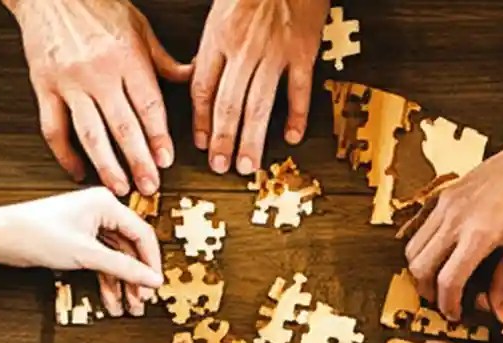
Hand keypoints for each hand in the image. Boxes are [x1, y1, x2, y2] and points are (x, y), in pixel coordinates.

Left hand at [0, 187, 162, 316]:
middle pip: (131, 249)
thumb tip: (152, 279)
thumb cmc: (36, 233)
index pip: (143, 234)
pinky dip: (107, 280)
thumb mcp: (86, 254)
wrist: (1, 237)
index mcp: (107, 203)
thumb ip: (124, 268)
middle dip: (136, 278)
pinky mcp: (79, 240)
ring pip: (117, 259)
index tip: (155, 285)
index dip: (151, 263)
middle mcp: (102, 211)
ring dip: (122, 284)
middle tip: (141, 301)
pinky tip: (111, 300)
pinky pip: (102, 261)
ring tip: (128, 307)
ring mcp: (90, 226)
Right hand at [6, 0, 191, 194]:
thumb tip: (194, 77)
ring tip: (120, 187)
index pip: (148, 105)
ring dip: (107, 165)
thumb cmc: (97, 6)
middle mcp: (98, 72)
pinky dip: (65, 154)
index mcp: (126, 57)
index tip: (166, 161)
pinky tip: (78, 171)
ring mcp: (69, 82)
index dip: (158, 136)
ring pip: (89, 133)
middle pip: (123, 126)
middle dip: (139, 161)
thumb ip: (164, 60)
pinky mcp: (44, 87)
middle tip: (150, 186)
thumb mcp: (139, 27)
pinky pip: (53, 129)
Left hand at [191, 0, 328, 174]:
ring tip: (248, 165)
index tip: (198, 144)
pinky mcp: (303, 52)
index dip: (199, 121)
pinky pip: (299, 91)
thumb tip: (200, 72)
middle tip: (220, 166)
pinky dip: (296, 117)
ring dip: (252, 140)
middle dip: (222, 141)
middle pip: (228, 105)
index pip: (203, 89)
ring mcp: (275, 53)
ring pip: (259, 106)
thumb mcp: (220, 8)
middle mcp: (244, 49)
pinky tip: (292, 138)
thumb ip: (212, 42)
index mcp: (218, 37)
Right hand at [405, 102, 502, 322]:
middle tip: (442, 300)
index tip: (455, 314)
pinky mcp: (443, 195)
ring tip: (438, 278)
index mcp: (479, 235)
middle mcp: (456, 219)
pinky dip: (421, 246)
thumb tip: (500, 313)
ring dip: (420, 269)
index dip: (448, 305)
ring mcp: (445, 204)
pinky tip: (439, 253)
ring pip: (413, 247)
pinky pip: (419, 227)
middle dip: (427, 291)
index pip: (448, 281)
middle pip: (420, 267)